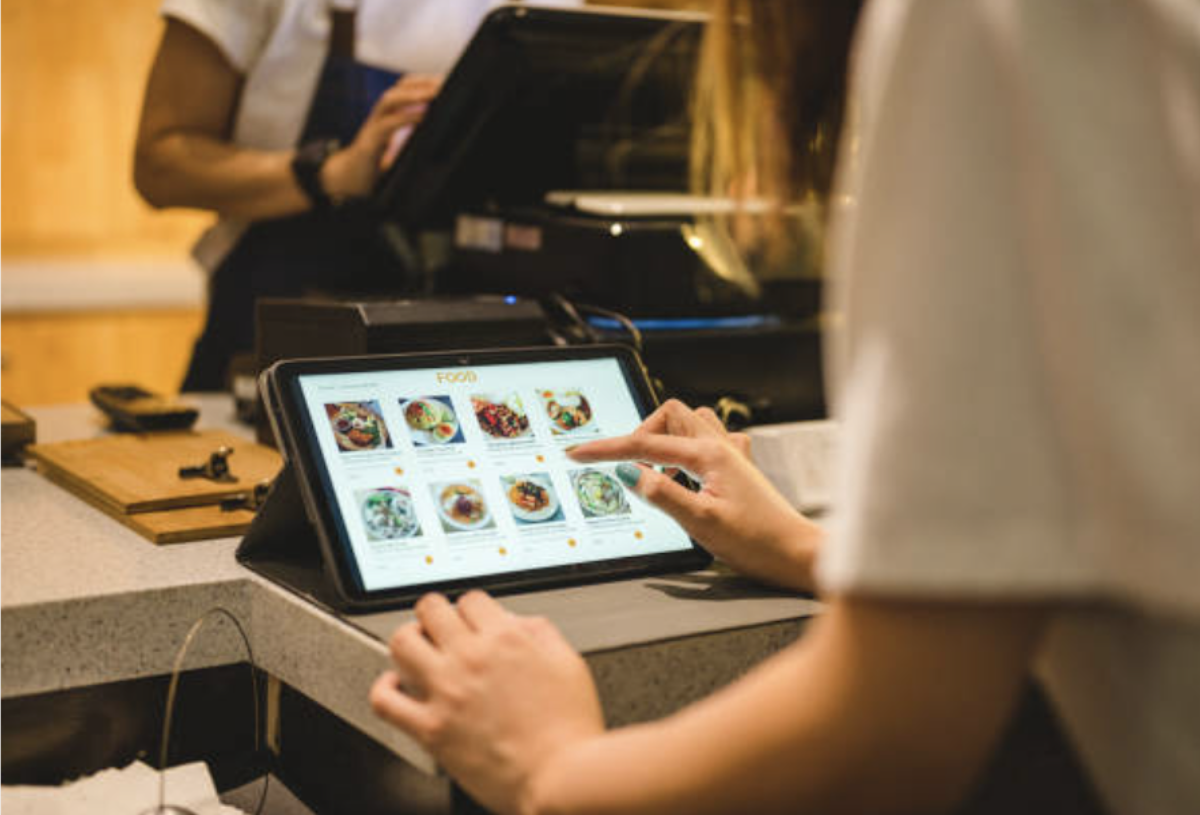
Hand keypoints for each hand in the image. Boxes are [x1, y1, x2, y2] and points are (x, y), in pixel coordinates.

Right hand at [321, 74, 441, 199]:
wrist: (348, 180)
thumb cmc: (374, 163)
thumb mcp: (397, 146)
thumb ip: (411, 136)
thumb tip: (435, 130)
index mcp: (387, 115)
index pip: (404, 89)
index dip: (423, 82)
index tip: (445, 79)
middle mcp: (379, 117)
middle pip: (398, 89)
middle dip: (420, 83)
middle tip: (443, 82)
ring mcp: (372, 128)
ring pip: (388, 101)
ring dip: (411, 95)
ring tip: (431, 94)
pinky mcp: (369, 145)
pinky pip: (385, 127)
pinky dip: (404, 119)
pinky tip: (420, 117)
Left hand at [370, 592, 603, 814]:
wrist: (561, 778)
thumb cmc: (570, 730)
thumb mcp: (569, 663)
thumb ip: (540, 633)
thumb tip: (517, 623)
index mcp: (507, 639)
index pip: (471, 600)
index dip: (472, 610)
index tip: (473, 622)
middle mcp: (471, 658)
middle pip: (430, 610)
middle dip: (436, 615)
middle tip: (441, 629)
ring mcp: (447, 692)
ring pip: (402, 643)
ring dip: (409, 641)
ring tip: (418, 650)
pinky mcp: (431, 729)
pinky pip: (386, 700)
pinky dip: (384, 688)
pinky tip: (396, 686)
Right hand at [568, 400, 820, 591]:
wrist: (796, 555)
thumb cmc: (757, 542)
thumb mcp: (701, 523)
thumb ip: (663, 494)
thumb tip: (631, 473)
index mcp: (709, 455)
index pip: (645, 444)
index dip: (607, 449)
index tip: (578, 452)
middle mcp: (721, 447)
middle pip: (669, 415)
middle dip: (641, 432)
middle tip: (626, 463)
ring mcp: (732, 455)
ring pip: (690, 422)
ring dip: (666, 437)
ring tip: (654, 468)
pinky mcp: (739, 469)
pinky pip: (708, 440)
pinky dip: (687, 449)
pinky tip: (686, 475)